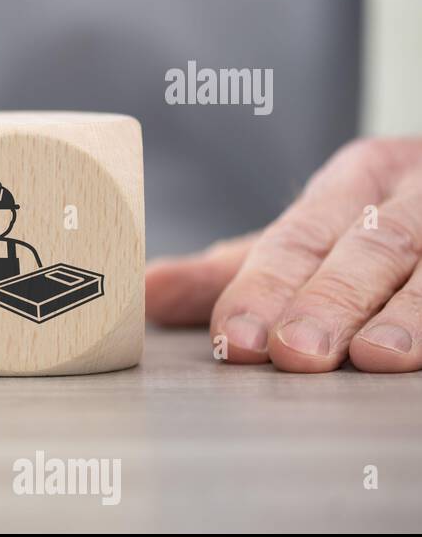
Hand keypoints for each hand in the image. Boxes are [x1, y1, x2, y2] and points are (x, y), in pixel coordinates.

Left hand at [147, 137, 421, 372]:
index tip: (233, 338)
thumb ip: (234, 271)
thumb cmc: (381, 222)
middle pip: (370, 248)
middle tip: (295, 353)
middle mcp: (416, 192)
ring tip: (375, 357)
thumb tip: (142, 293)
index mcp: (357, 179)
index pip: (300, 236)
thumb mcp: (312, 237)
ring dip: (410, 314)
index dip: (264, 288)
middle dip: (330, 301)